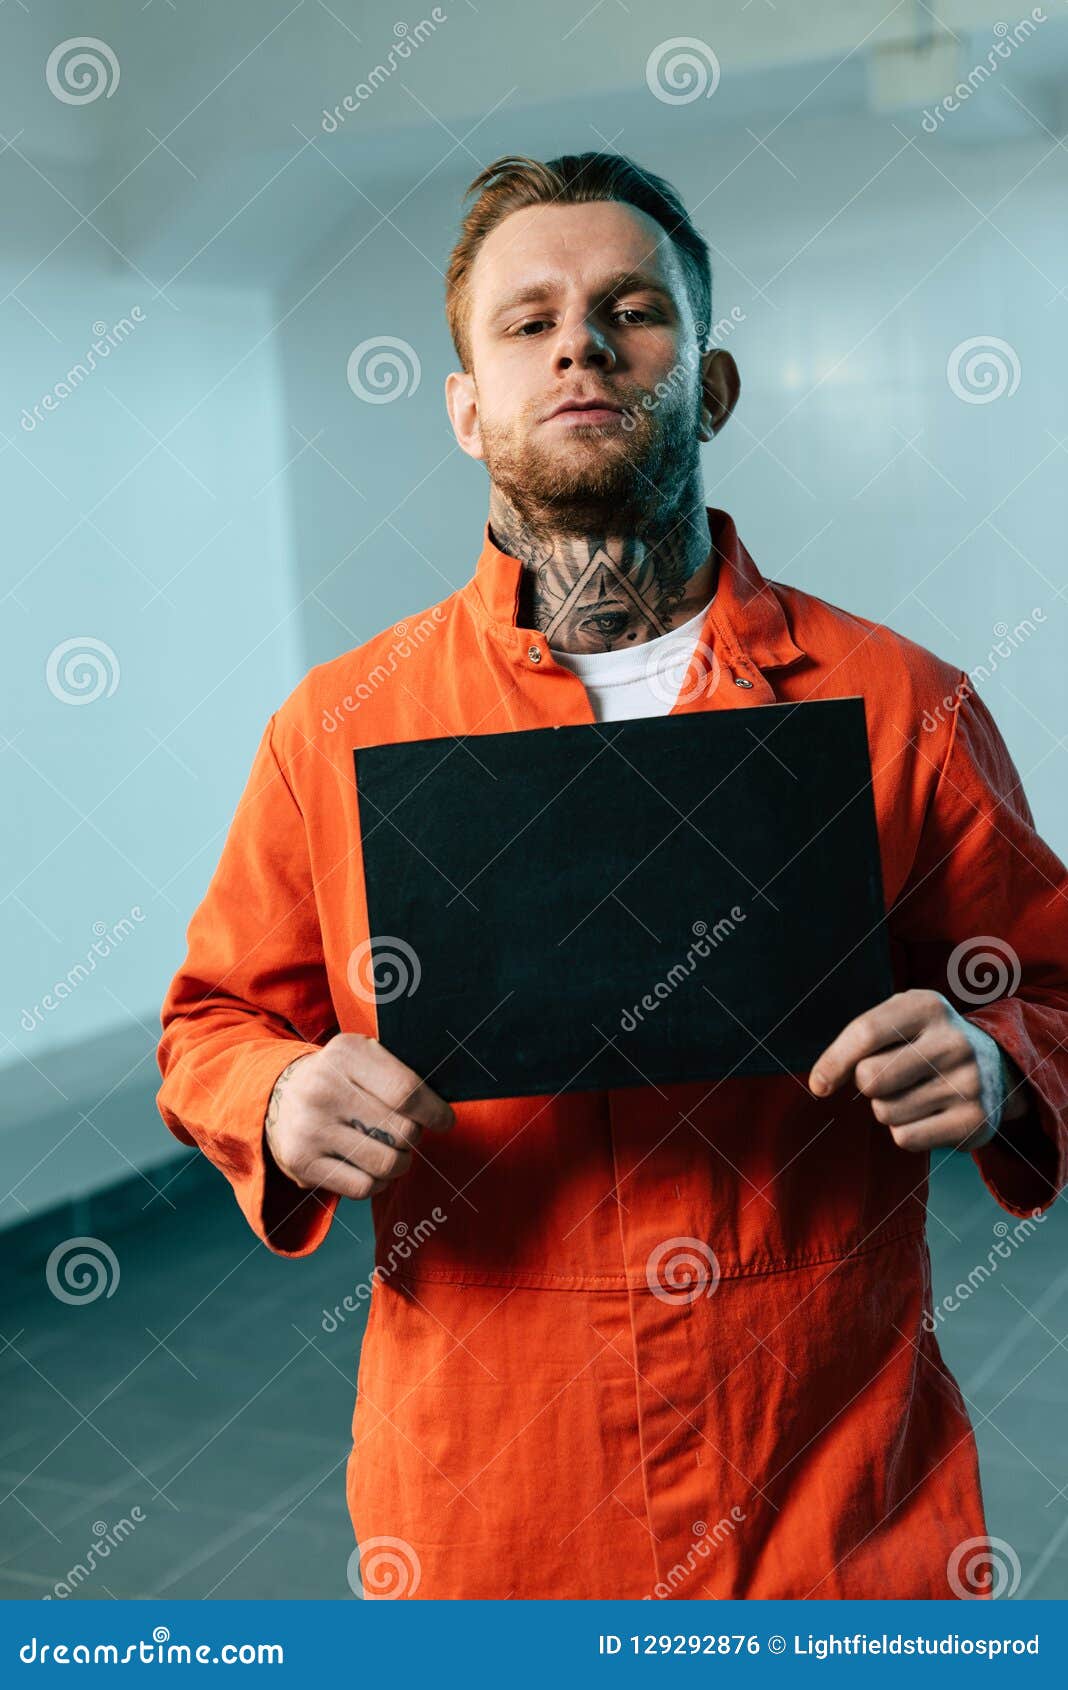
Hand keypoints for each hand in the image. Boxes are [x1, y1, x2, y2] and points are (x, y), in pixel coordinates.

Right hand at [264, 1032, 453, 1199]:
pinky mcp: (301, 1161)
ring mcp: (309, 1127)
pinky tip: (370, 1167)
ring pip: (386, 1163)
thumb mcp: (365, 1057)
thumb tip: (442, 1111)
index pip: (406, 1091)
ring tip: (392, 1152)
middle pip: (401, 1131)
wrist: (279, 1096)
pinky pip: (363, 1188)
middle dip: (413, 1137)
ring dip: (400, 1163)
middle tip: (404, 1133)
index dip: (434, 1112)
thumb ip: (401, 1074)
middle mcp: (323, 1088)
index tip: (445, 1121)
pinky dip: (377, 1182)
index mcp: (346, 1053)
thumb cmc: (341, 1079)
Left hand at [808, 988, 1028, 1152]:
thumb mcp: (899, 1018)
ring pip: (885, 1112)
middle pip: (870, 1078)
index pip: (865, 1033)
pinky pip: (905, 1138)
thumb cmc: (926, 1040)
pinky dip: (904, 1131)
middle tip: (890, 1077)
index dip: (833, 1062)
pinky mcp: (974, 1122)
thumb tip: (820, 1084)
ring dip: (887, 1108)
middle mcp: (953, 1041)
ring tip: (915, 1092)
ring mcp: (969, 1083)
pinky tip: (927, 1114)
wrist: (996, 1066)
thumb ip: (856, 1040)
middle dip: (867, 1084)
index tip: (819, 1084)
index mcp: (928, 1006)